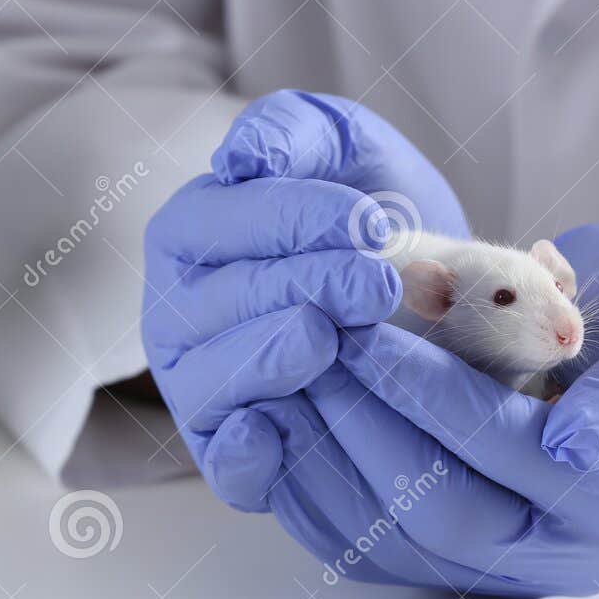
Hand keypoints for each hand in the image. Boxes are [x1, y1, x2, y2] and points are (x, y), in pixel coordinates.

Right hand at [141, 90, 467, 513]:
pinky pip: (225, 466)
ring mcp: (200, 387)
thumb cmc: (367, 214)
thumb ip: (293, 131)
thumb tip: (242, 159)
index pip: (224, 223)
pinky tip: (277, 432)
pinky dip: (245, 456)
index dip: (296, 220)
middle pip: (227, 302)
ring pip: (214, 382)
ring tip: (335, 340)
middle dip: (307, 287)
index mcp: (191, 232)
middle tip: (379, 284)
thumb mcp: (342, 148)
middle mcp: (177, 313)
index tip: (371, 222)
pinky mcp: (233, 453)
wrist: (421, 295)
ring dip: (276, 360)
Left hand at [172, 90, 598, 596]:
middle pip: (436, 512)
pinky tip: (272, 424)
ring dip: (320, 455)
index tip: (364, 333)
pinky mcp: (442, 556)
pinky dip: (306, 486)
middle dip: (359, 426)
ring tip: (277, 375)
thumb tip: (574, 443)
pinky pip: (359, 542)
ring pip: (385, 536)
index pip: (507, 455)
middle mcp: (558, 554)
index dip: (430, 396)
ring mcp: (495, 564)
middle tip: (306, 348)